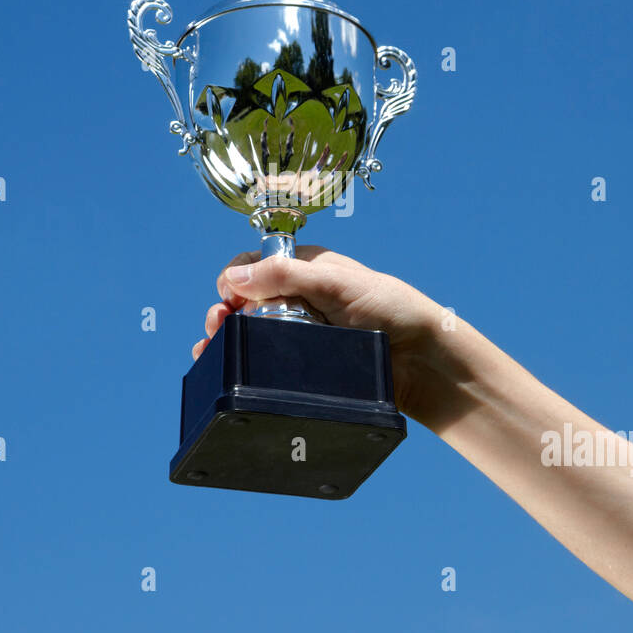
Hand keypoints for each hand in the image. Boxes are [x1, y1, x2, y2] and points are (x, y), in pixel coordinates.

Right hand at [193, 245, 445, 428]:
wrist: (422, 362)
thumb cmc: (391, 310)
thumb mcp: (336, 282)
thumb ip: (285, 275)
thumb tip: (233, 277)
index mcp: (307, 267)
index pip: (255, 265)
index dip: (235, 279)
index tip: (226, 298)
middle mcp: (300, 296)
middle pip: (246, 300)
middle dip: (224, 311)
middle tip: (216, 326)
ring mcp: (301, 330)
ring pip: (251, 331)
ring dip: (225, 338)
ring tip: (210, 349)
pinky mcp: (305, 362)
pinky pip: (266, 359)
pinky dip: (241, 361)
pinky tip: (221, 367)